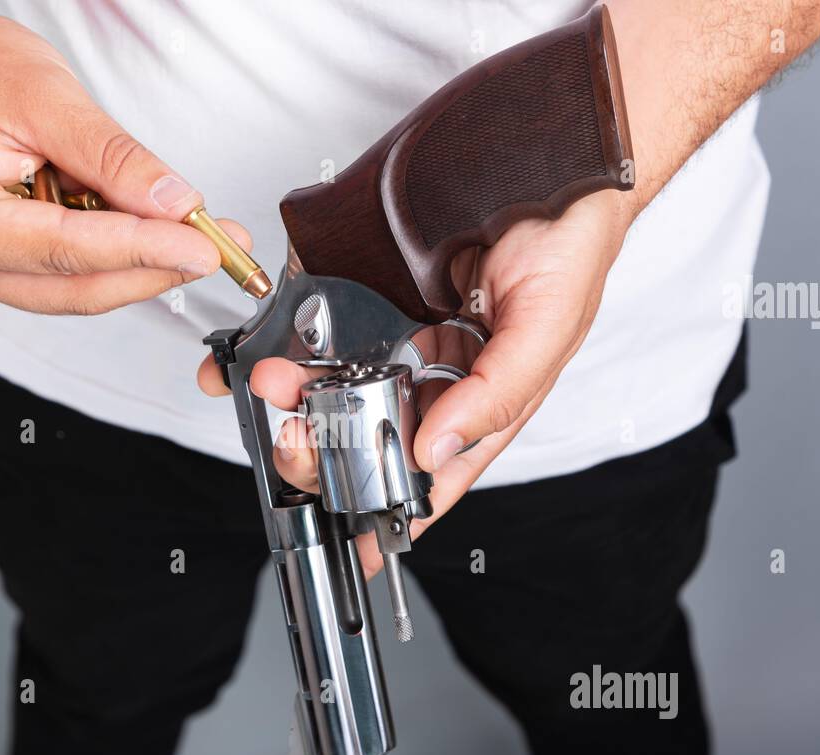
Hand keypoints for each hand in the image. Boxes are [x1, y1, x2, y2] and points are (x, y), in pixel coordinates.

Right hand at [0, 3, 246, 312]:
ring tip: (198, 234)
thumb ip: (114, 159)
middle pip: (77, 285)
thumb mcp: (47, 96)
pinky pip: (71, 275)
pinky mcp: (0, 268)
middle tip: (217, 246)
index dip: (144, 250)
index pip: (67, 250)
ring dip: (144, 266)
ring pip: (80, 289)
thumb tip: (174, 205)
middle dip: (155, 266)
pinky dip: (119, 256)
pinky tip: (155, 232)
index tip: (203, 246)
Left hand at [197, 189, 635, 576]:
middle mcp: (434, 375)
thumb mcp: (546, 329)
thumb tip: (435, 453)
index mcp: (479, 403)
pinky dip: (279, 338)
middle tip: (293, 434)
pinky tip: (250, 351)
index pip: (430, 473)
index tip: (351, 541)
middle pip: (368, 434)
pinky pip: (317, 321)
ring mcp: (398, 332)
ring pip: (335, 384)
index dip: (390, 509)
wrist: (555, 149)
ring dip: (293, 395)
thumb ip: (495, 396)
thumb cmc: (569, 245)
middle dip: (322, 444)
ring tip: (267, 382)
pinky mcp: (368, 288)